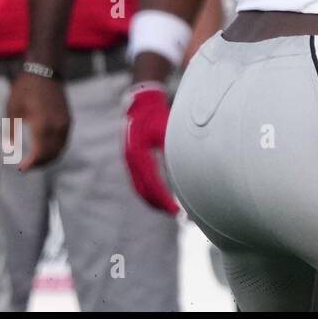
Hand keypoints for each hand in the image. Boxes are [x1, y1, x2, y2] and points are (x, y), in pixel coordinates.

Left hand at [5, 71, 70, 170]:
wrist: (45, 72)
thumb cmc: (25, 89)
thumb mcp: (13, 110)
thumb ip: (12, 132)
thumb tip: (9, 150)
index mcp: (42, 125)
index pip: (40, 154)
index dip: (31, 164)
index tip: (20, 168)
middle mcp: (57, 126)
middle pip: (52, 154)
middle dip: (39, 164)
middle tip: (26, 166)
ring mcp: (65, 123)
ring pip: (60, 149)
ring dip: (49, 157)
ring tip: (35, 160)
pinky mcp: (68, 119)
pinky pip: (64, 140)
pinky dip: (56, 149)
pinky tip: (45, 148)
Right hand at [124, 85, 178, 213]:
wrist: (141, 104)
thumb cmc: (156, 115)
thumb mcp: (166, 128)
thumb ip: (172, 146)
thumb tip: (187, 162)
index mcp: (138, 155)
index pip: (152, 184)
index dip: (165, 199)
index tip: (176, 210)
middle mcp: (131, 160)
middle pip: (144, 191)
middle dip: (160, 204)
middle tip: (177, 214)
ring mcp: (130, 162)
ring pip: (140, 189)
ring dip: (153, 202)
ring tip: (170, 210)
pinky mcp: (132, 161)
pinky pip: (139, 183)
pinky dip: (149, 193)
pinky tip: (161, 198)